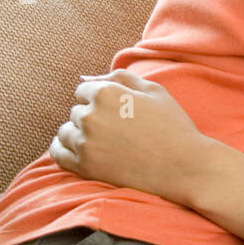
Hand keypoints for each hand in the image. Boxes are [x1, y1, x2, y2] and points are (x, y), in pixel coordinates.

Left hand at [50, 69, 208, 205]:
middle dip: (92, 117)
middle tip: (117, 130)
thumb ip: (119, 77)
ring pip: (65, 132)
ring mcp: (85, 143)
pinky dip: (65, 150)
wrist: (185, 167)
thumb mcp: (153, 90)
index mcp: (106, 93)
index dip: (99, 99)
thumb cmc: (173, 126)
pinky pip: (58, 154)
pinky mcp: (85, 167)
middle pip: (76, 112)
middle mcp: (91, 116)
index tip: (116, 112)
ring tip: (104, 143)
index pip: (83, 90)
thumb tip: (87, 78)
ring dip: (79, 134)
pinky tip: (81, 151)